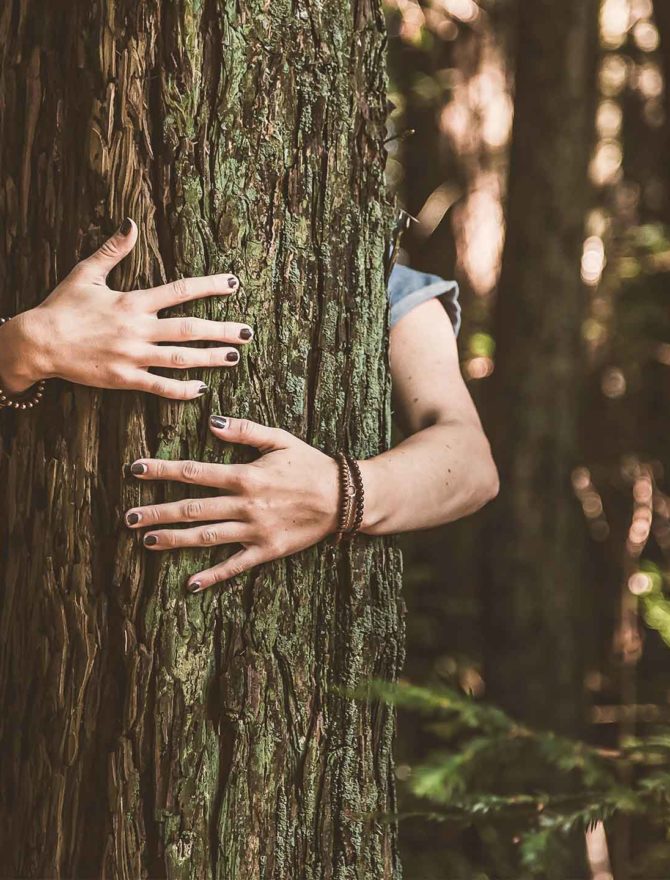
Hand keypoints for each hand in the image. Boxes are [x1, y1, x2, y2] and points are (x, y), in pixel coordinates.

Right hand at [0, 218, 252, 398]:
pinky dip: (181, 389)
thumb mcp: (86, 273)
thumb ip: (113, 250)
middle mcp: (137, 330)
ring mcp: (132, 357)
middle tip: (247, 332)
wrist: (38, 343)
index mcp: (132, 302)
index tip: (233, 284)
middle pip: (189, 329)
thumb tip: (130, 223)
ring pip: (180, 359)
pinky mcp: (124, 379)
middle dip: (221, 330)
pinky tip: (201, 389)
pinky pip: (159, 386)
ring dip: (210, 358)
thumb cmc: (61, 307)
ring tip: (234, 357)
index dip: (209, 287)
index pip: (179, 291)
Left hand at [125, 416, 340, 591]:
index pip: (195, 472)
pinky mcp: (267, 550)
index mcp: (245, 476)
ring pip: (206, 537)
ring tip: (147, 541)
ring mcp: (254, 531)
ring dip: (174, 539)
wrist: (344, 498)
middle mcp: (245, 505)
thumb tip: (212, 422)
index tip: (136, 470)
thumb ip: (245, 431)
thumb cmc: (310, 465)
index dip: (163, 470)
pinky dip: (212, 576)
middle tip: (128, 517)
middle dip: (157, 512)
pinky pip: (235, 565)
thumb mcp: (280, 439)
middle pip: (192, 509)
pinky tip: (190, 583)